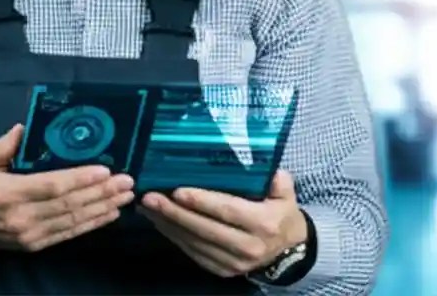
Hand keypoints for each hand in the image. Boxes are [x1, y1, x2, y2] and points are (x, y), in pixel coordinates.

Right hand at [0, 124, 134, 254]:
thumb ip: (4, 145)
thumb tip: (25, 126)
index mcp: (7, 192)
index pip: (51, 186)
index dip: (81, 179)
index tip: (106, 170)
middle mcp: (20, 216)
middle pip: (68, 204)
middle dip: (101, 193)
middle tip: (127, 182)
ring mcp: (27, 234)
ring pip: (72, 221)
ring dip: (102, 208)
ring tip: (125, 196)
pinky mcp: (32, 245)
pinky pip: (66, 234)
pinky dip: (90, 225)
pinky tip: (108, 214)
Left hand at [138, 171, 306, 278]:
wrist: (288, 252)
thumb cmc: (282, 215)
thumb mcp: (287, 195)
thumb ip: (278, 180)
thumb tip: (266, 166)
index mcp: (263, 224)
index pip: (228, 211)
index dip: (202, 202)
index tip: (178, 191)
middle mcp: (247, 246)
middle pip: (205, 229)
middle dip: (175, 213)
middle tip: (151, 198)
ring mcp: (232, 262)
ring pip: (194, 243)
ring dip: (169, 225)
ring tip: (149, 208)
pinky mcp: (221, 270)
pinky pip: (193, 253)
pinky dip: (175, 238)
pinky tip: (161, 223)